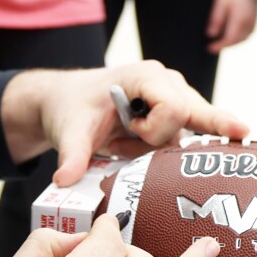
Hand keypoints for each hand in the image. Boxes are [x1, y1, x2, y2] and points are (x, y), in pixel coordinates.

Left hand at [0, 61, 250, 186]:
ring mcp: (176, 98)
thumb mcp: (70, 132)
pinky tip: (136, 151)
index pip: (174, 109)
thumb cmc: (72, 108)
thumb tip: (64, 180)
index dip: (154, 129)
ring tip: (120, 145)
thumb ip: (72, 155)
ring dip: (153, 150)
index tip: (127, 129)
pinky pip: (183, 141)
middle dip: (160, 140)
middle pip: (192, 119)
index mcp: (147, 75)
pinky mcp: (176, 116)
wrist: (68, 102)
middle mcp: (169, 83)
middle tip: (127, 142)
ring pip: (186, 136)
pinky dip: (163, 153)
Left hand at [205, 0, 256, 52]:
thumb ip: (216, 19)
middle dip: (225, 45)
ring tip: (220, 42)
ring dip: (232, 42)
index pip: (230, 39)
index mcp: (240, 19)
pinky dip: (239, 38)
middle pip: (237, 41)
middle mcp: (249, 23)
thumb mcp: (220, 2)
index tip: (209, 48)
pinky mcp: (256, 20)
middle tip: (213, 47)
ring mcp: (255, 22)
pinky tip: (231, 35)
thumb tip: (211, 34)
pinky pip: (248, 34)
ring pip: (244, 39)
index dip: (219, 45)